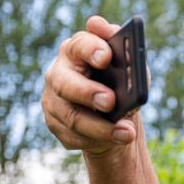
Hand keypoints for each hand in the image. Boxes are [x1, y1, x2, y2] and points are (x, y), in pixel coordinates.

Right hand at [42, 16, 139, 155]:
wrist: (113, 111)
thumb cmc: (120, 80)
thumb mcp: (129, 65)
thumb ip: (127, 53)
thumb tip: (121, 43)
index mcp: (76, 50)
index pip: (79, 45)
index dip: (91, 50)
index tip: (106, 57)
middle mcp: (58, 73)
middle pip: (66, 83)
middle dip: (89, 93)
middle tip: (111, 102)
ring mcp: (53, 100)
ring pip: (72, 117)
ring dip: (101, 128)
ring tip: (127, 132)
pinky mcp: (55, 124)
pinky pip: (73, 136)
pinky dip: (97, 140)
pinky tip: (116, 139)